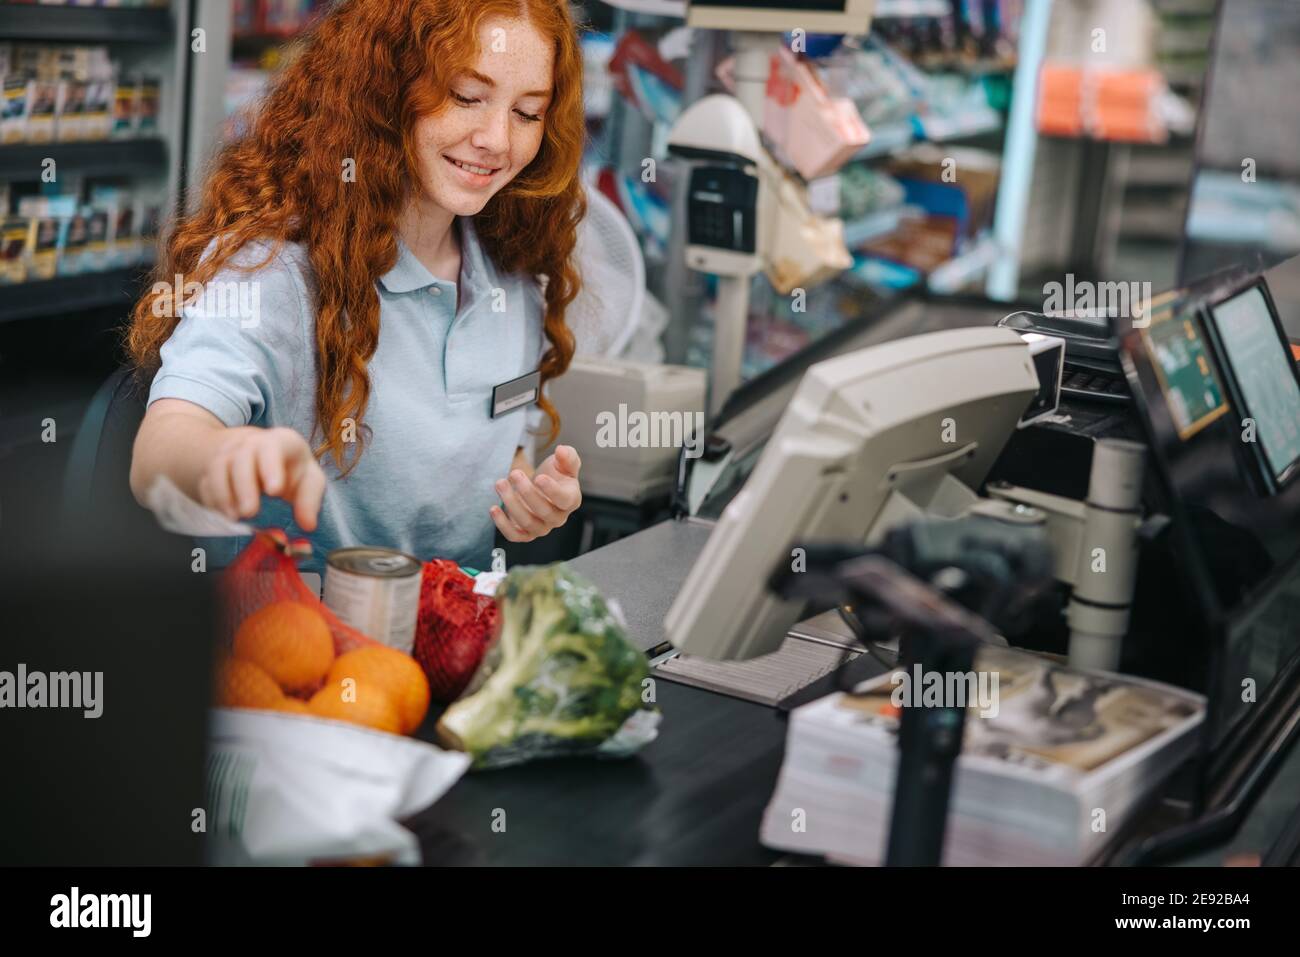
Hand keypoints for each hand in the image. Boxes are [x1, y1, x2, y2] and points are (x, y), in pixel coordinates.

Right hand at [197, 426, 326, 530]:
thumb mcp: (309, 479)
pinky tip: (221, 515)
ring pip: (218, 467)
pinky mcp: (212, 467)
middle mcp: (250, 442)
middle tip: (249, 512)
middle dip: (244, 486)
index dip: (271, 467)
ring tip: (233, 517)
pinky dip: (211, 499)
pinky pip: (206, 480)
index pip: (272, 447)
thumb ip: (309, 500)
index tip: (274, 491)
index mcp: (280, 441)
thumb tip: (308, 525)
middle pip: (241, 458)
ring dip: (223, 494)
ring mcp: (228, 453)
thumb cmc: (291, 468)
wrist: (261, 454)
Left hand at [490, 445, 581, 542]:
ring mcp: (542, 527)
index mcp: (571, 500)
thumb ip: (567, 455)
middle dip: (527, 492)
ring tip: (500, 483)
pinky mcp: (525, 533)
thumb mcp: (564, 462)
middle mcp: (558, 517)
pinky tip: (494, 508)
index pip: (564, 500)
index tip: (539, 477)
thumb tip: (561, 450)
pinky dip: (502, 524)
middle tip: (514, 473)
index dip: (552, 491)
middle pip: (544, 511)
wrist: (542, 486)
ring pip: (527, 522)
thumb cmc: (556, 474)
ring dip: (511, 503)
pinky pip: (514, 535)